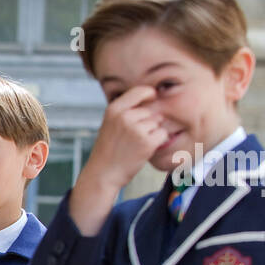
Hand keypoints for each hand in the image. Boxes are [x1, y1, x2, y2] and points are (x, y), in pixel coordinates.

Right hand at [69, 85, 168, 235]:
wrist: (102, 173)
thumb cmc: (108, 149)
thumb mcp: (110, 123)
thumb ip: (126, 110)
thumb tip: (151, 96)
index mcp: (114, 109)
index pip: (141, 91)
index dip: (150, 95)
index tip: (152, 100)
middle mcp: (125, 117)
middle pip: (151, 110)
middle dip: (149, 122)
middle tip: (134, 137)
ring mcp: (136, 129)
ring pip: (157, 122)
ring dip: (153, 133)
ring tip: (137, 144)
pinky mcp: (147, 142)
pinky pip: (162, 134)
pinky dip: (157, 142)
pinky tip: (144, 149)